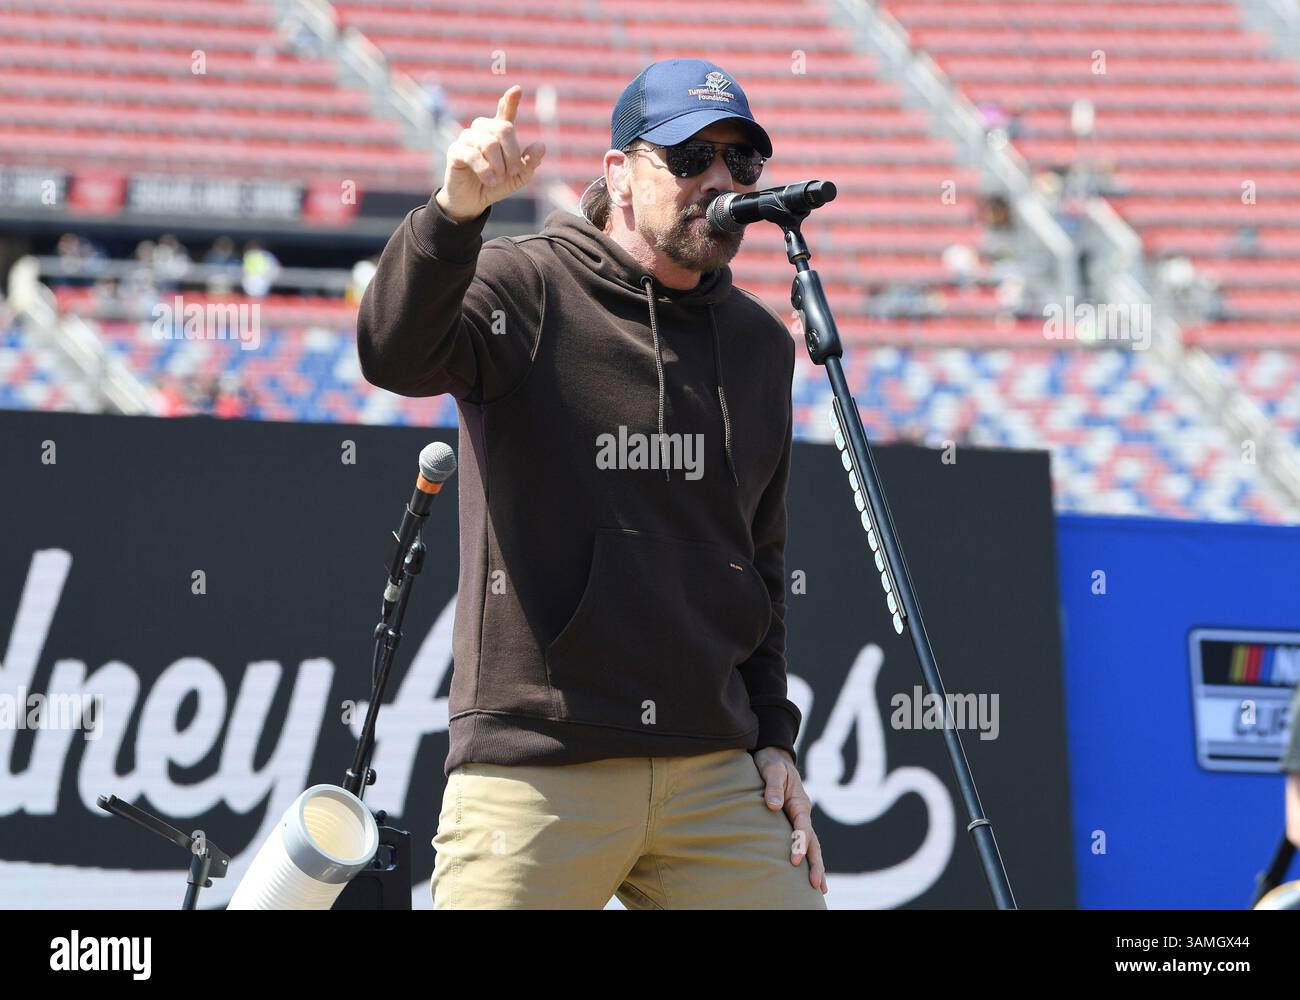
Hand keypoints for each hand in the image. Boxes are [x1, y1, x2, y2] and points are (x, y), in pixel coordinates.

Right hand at [436, 84, 546, 223]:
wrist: (472, 202)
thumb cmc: (495, 185)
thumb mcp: (518, 177)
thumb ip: (530, 163)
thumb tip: (540, 146)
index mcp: (498, 134)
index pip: (505, 113)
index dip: (511, 101)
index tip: (517, 90)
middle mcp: (482, 131)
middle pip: (503, 128)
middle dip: (512, 153)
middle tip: (514, 171)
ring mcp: (467, 139)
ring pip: (489, 142)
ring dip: (499, 164)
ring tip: (498, 179)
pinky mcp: (455, 152)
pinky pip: (473, 155)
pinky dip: (485, 170)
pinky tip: (490, 180)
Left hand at [753, 746, 827, 894]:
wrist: (773, 757)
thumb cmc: (771, 763)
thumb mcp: (772, 769)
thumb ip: (773, 785)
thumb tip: (774, 806)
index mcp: (800, 801)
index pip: (802, 826)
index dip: (799, 843)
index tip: (794, 860)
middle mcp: (802, 813)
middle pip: (813, 841)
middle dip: (815, 863)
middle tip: (816, 884)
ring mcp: (799, 819)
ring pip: (812, 845)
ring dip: (815, 865)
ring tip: (820, 887)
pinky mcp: (792, 822)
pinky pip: (802, 842)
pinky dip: (807, 858)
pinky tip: (806, 875)